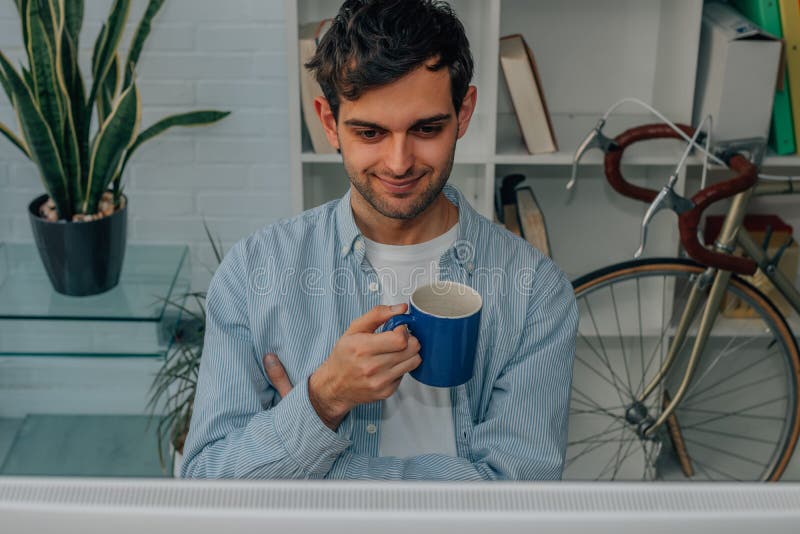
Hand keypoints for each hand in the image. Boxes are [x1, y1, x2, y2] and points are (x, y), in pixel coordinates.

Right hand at [261, 305, 420, 430]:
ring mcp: (380, 382)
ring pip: (414, 361)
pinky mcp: (386, 392)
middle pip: (411, 349)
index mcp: (362, 348)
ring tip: (396, 351)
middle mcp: (371, 367)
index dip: (403, 330)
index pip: (400, 339)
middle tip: (399, 339)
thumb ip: (378, 314)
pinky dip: (402, 367)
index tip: (398, 328)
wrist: (334, 385)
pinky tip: (389, 364)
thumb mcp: (354, 329)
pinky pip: (407, 373)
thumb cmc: (344, 356)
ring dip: (409, 353)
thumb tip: (401, 308)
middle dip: (409, 340)